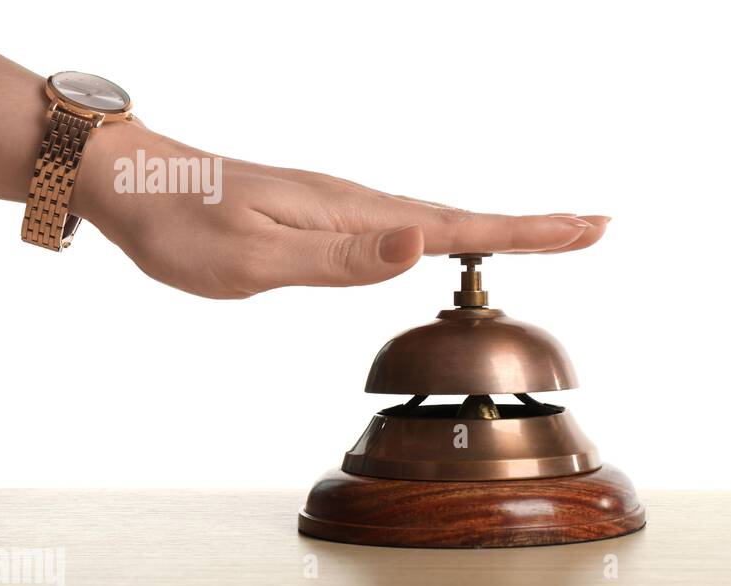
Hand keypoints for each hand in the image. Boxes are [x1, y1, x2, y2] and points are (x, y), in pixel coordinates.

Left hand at [73, 121, 608, 298]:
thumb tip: (421, 244)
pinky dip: (454, 231)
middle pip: (468, 217)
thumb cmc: (186, 225)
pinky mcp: (332, 217)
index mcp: (357, 216)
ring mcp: (349, 209)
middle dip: (536, 227)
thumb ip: (341, 259)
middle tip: (596, 227)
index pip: (461, 227)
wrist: (135, 181)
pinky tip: (455, 238)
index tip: (587, 228)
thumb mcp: (256, 257)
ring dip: (503, 228)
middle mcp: (363, 206)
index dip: (528, 233)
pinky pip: (412, 224)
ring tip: (551, 233)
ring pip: (443, 219)